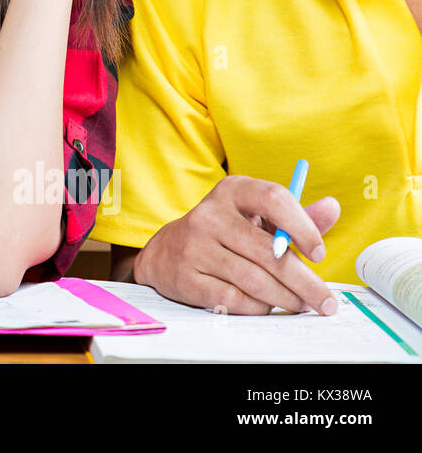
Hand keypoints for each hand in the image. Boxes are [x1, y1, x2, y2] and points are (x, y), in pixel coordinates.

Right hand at [133, 175, 340, 315]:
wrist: (166, 252)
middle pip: (267, 251)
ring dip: (285, 298)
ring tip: (301, 304)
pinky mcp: (186, 277)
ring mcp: (194, 246)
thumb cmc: (223, 233)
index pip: (273, 198)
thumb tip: (332, 208)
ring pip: (253, 280)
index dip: (303, 226)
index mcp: (231, 191)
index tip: (319, 253)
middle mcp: (209, 215)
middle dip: (304, 282)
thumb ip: (295, 216)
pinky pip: (234, 299)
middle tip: (325, 302)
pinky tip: (265, 305)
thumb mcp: (255, 217)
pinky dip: (257, 307)